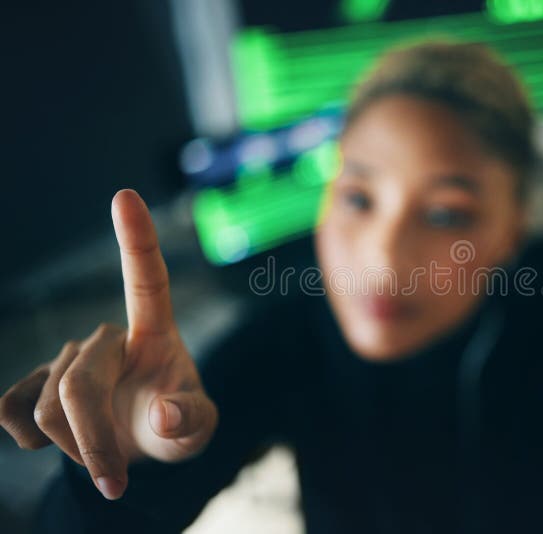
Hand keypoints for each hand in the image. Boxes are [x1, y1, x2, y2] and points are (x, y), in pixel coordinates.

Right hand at [0, 190, 217, 499]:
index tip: (125, 194)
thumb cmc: (175, 424)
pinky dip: (28, 438)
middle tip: (113, 482)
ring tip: (107, 444)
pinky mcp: (36, 382)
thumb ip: (191, 424)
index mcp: (156, 332)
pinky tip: (51, 440)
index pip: (147, 280)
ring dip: (76, 445)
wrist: (138, 446)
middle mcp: (109, 337)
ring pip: (48, 407)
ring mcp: (70, 359)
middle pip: (78, 386)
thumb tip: (162, 416)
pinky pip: (10, 410)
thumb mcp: (198, 430)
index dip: (136, 240)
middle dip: (91, 441)